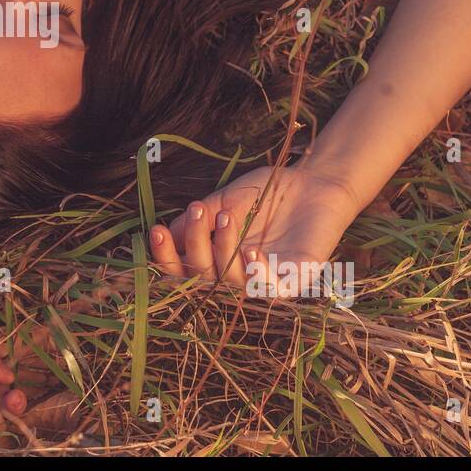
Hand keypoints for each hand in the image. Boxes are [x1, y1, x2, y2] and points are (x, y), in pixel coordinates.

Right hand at [149, 162, 362, 295]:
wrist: (313, 181)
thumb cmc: (267, 193)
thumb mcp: (224, 201)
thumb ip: (197, 220)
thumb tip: (165, 233)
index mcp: (219, 260)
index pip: (186, 272)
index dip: (168, 258)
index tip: (156, 231)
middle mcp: (240, 276)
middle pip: (204, 279)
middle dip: (196, 245)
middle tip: (199, 211)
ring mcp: (267, 280)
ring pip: (233, 283)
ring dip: (223, 250)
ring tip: (227, 217)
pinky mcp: (297, 279)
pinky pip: (272, 289)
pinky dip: (257, 272)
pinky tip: (251, 249)